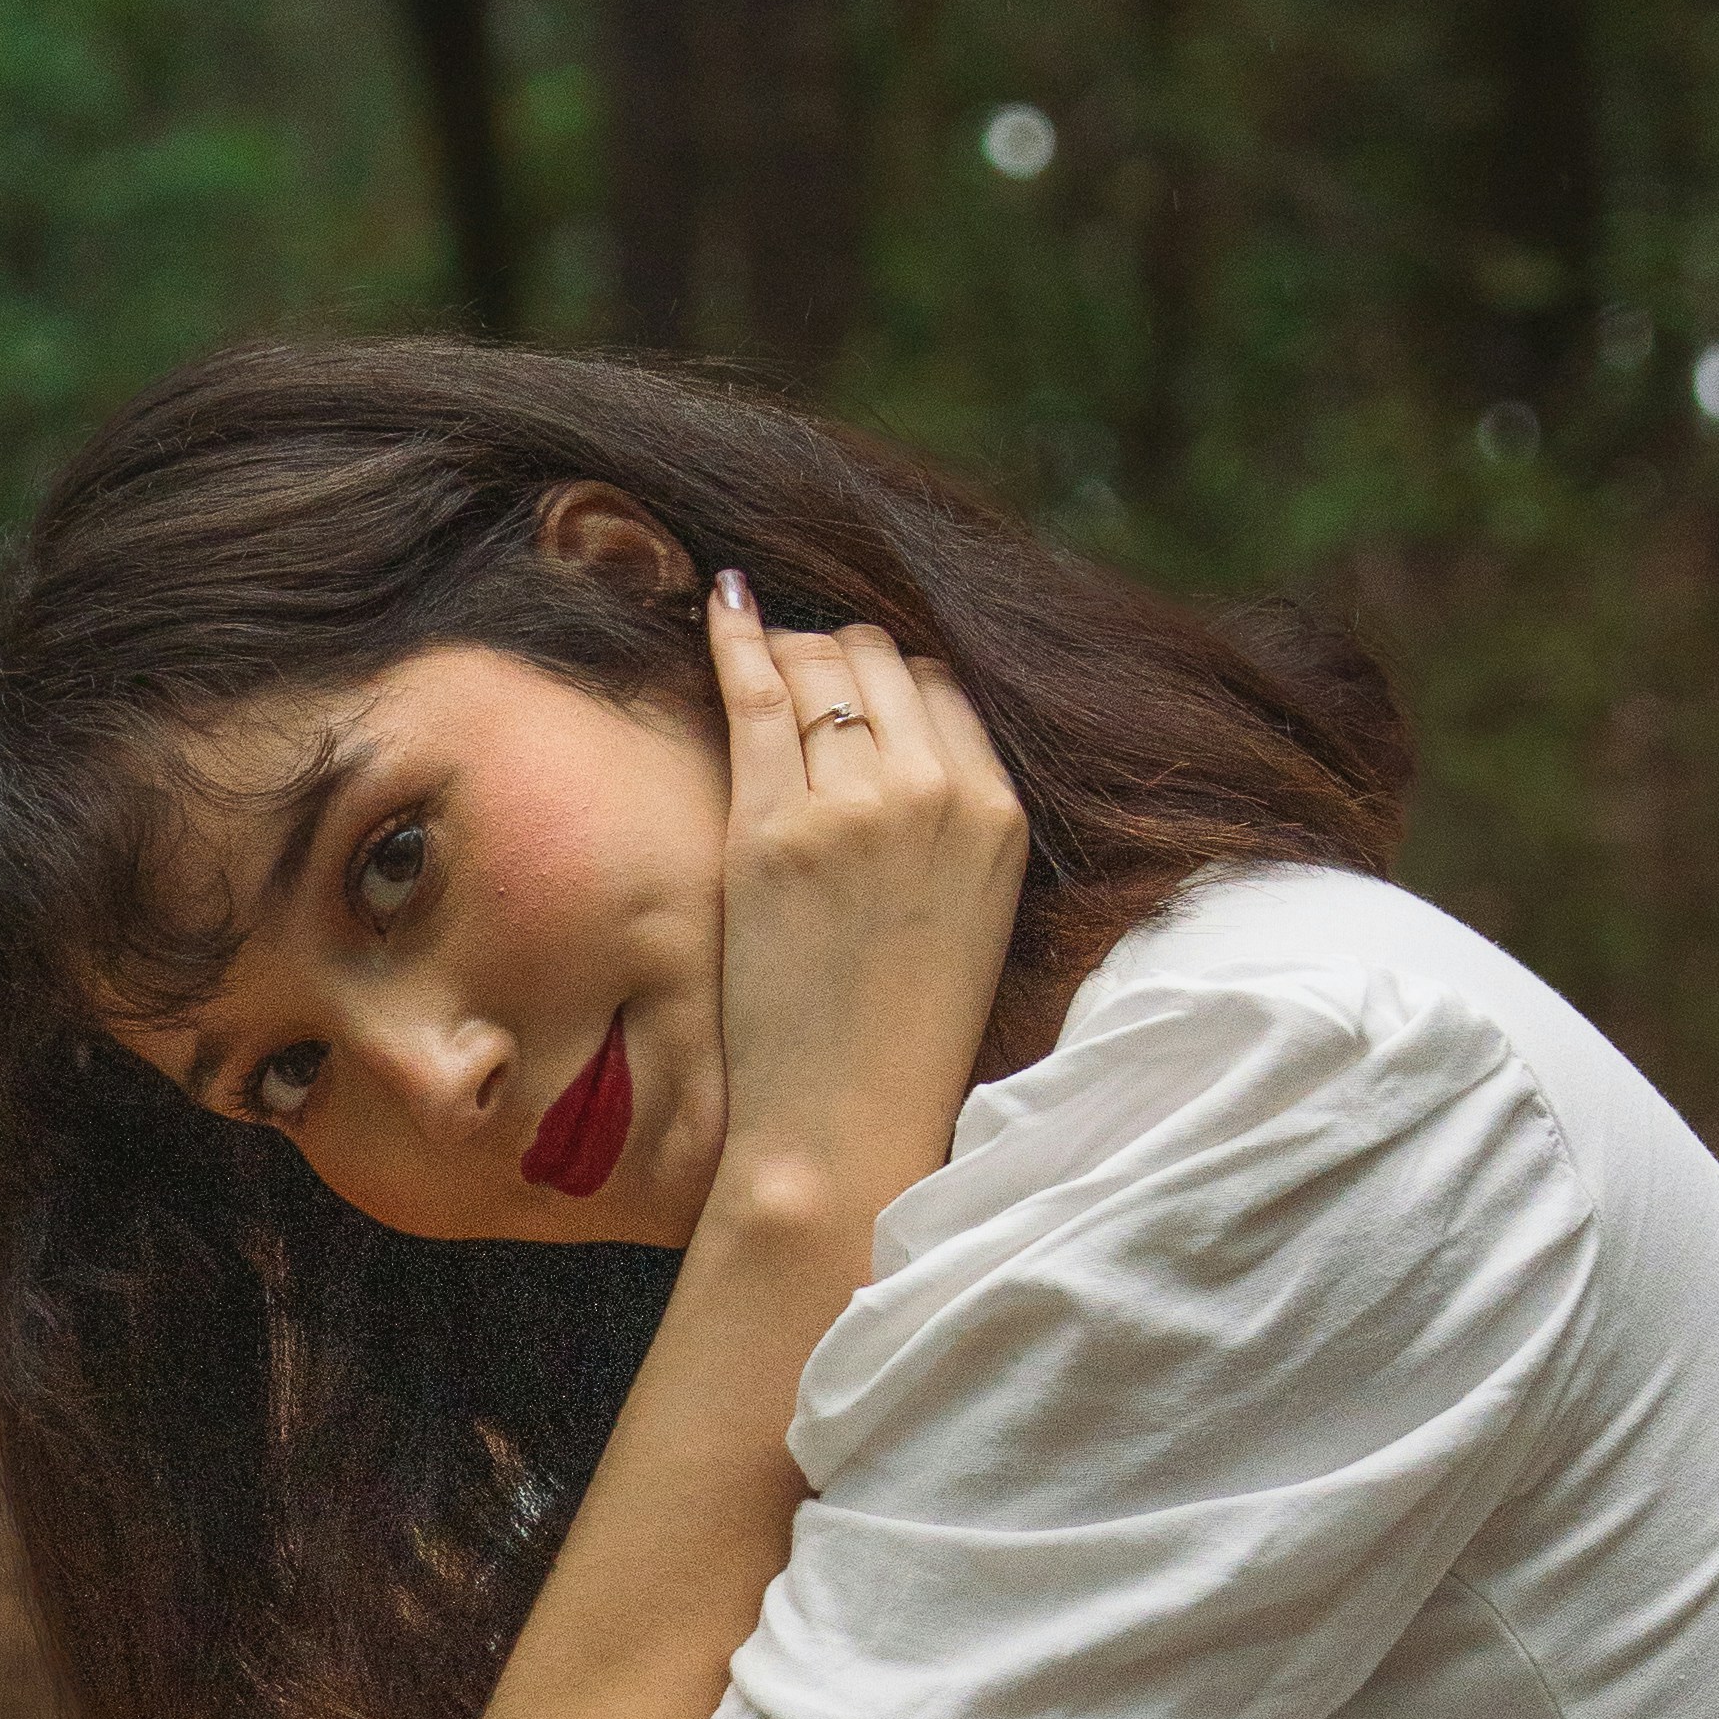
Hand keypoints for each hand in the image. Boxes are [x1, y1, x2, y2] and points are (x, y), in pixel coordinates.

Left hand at [700, 579, 1026, 1229]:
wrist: (848, 1117)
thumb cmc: (902, 1030)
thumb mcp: (970, 908)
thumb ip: (953, 816)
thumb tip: (905, 740)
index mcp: (998, 811)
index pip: (940, 685)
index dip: (885, 675)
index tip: (846, 684)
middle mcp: (935, 792)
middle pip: (879, 660)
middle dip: (833, 651)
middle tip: (793, 668)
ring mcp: (852, 806)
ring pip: (820, 664)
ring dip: (787, 647)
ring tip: (758, 651)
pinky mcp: (773, 828)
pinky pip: (756, 696)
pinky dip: (735, 637)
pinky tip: (721, 601)